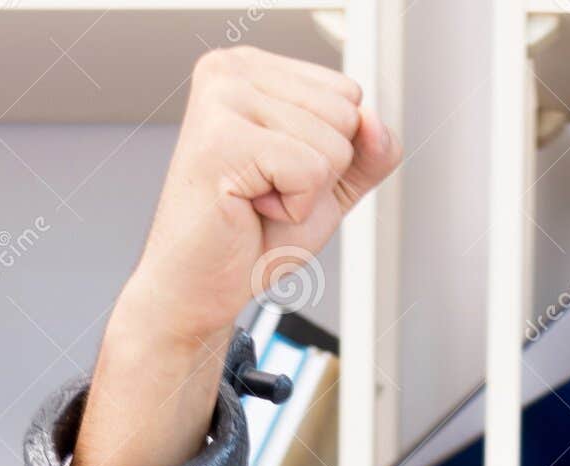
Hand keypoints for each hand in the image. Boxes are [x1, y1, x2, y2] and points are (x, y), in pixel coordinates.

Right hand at [114, 46, 401, 351]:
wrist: (196, 291)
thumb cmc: (245, 241)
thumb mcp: (328, 188)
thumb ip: (367, 151)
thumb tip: (373, 123)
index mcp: (252, 70)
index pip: (348, 95)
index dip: (327, 154)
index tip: (271, 176)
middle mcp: (231, 72)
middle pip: (345, 112)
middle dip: (317, 172)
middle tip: (260, 194)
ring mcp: (222, 101)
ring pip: (332, 142)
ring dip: (303, 193)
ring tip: (251, 202)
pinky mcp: (221, 141)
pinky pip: (312, 170)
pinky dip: (292, 207)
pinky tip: (247, 210)